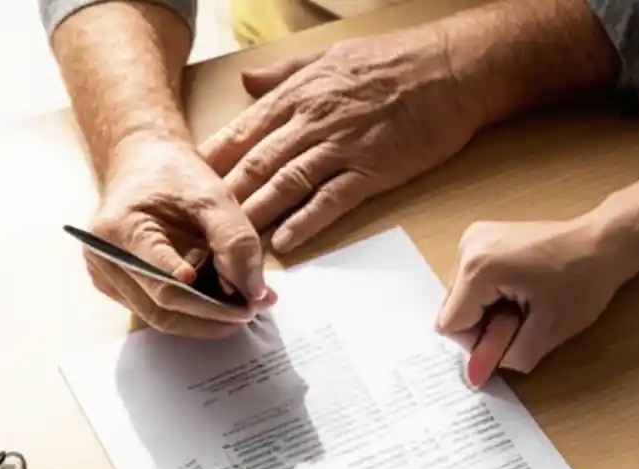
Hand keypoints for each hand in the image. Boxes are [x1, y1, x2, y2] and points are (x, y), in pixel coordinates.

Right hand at [87, 137, 272, 336]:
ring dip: (203, 320)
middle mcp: (104, 257)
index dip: (202, 299)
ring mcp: (105, 276)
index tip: (239, 305)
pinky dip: (188, 313)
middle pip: (161, 306)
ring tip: (240, 309)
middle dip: (213, 314)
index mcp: (120, 228)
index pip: (162, 277)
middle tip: (254, 310)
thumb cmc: (174, 174)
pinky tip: (215, 303)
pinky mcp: (116, 287)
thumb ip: (235, 240)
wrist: (142, 161)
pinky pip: (154, 311)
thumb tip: (256, 294)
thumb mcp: (212, 195)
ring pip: (158, 317)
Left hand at [200, 25, 481, 252]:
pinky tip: (285, 242)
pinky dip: (305, 222)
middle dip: (224, 198)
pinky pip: (331, 200)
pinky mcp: (372, 169)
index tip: (188, 187)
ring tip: (231, 243)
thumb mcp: (330, 56)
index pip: (243, 132)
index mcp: (299, 95)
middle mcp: (312, 121)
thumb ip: (284, 73)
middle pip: (256, 164)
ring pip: (286, 184)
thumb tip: (246, 81)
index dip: (213, 163)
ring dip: (255, 215)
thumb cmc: (394, 60)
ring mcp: (341, 146)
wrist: (451, 69)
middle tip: (199, 229)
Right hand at [436, 217, 630, 374]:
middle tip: (524, 320)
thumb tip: (477, 376)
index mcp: (477, 268)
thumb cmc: (582, 284)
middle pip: (454, 309)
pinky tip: (519, 290)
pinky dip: (491, 294)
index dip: (479, 342)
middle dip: (485, 325)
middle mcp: (467, 247)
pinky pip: (472, 281)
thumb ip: (507, 357)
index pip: (451, 325)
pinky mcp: (483, 237)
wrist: (604, 244)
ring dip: (488, 311)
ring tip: (525, 303)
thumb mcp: (547, 332)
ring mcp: (474, 238)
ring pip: (463, 297)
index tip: (513, 335)